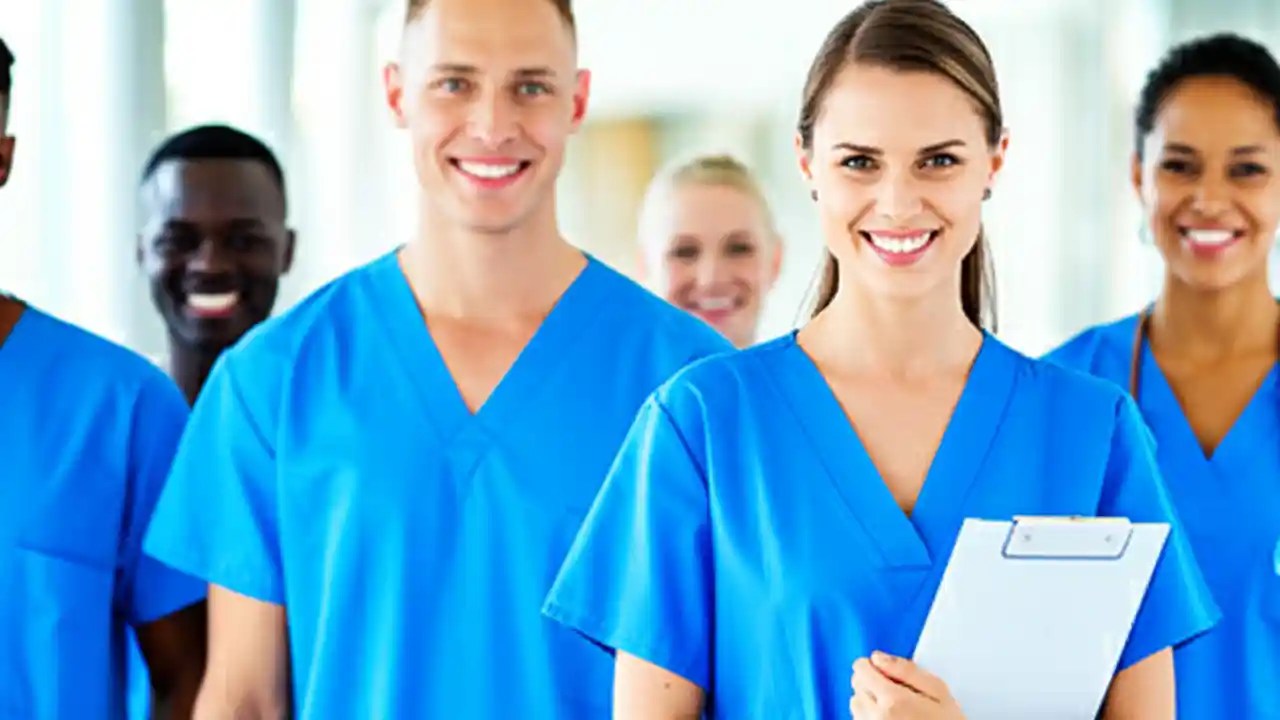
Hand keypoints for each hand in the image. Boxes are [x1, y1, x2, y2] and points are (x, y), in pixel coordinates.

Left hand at [849, 651, 964, 718]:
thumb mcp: (939, 691)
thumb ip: (907, 670)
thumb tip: (878, 658)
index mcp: (893, 700)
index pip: (861, 669)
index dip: (873, 665)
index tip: (884, 670)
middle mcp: (876, 717)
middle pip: (856, 685)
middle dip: (871, 681)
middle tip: (894, 689)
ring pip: (855, 704)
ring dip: (868, 700)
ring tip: (893, 706)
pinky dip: (869, 716)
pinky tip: (890, 719)